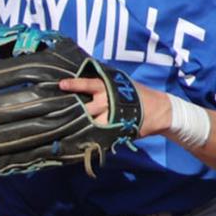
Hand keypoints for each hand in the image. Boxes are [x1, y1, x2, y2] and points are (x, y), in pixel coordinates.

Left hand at [57, 76, 171, 135]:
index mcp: (107, 88)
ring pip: (90, 122)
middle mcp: (107, 102)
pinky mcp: (115, 130)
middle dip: (74, 108)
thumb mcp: (120, 82)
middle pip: (85, 107)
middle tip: (57, 109)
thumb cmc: (135, 93)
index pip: (88, 84)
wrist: (158, 110)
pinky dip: (89, 135)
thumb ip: (103, 82)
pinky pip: (99, 134)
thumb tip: (84, 77)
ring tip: (63, 125)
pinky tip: (78, 138)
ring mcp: (110, 118)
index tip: (61, 85)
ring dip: (79, 123)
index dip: (74, 85)